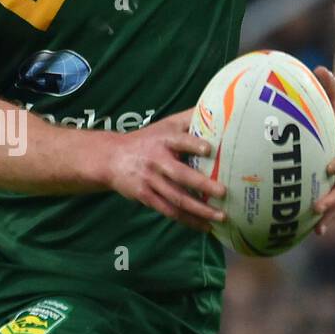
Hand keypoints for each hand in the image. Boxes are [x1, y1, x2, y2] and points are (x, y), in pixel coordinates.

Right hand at [106, 108, 226, 231]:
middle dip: (201, 184)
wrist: (112, 158)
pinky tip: (204, 225)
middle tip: (222, 192)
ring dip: (199, 209)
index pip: (179, 141)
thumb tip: (220, 107)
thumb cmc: (147, 139)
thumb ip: (190, 118)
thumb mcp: (166, 124)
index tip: (209, 149)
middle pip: (180, 175)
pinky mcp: (145, 196)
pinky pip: (168, 211)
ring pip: (176, 197)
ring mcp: (150, 180)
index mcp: (164, 140)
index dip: (193, 145)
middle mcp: (156, 160)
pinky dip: (187, 220)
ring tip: (220, 217)